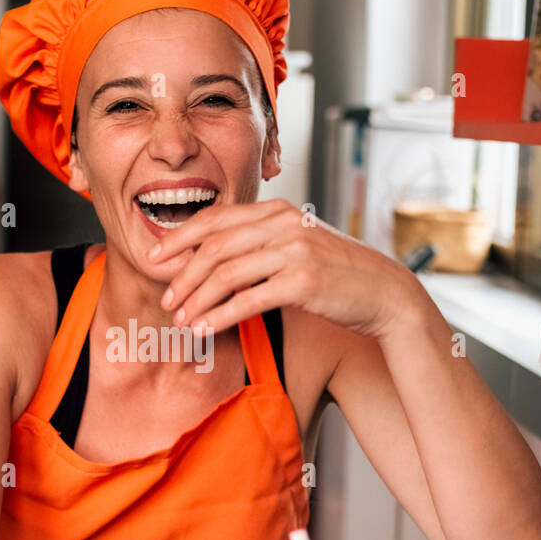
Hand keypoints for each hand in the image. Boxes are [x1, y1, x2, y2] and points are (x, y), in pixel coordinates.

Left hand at [150, 199, 423, 341]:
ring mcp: (294, 251)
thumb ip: (259, 243)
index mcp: (278, 211)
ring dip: (197, 299)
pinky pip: (247, 300)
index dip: (179, 238)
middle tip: (166, 298)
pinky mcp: (303, 282)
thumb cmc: (336, 273)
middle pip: (214, 246)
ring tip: (182, 319)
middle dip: (182, 274)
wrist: (384, 292)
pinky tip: (205, 328)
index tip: (156, 258)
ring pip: (226, 273)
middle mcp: (283, 225)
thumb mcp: (296, 245)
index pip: (215, 219)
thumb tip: (210, 257)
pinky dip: (220, 316)